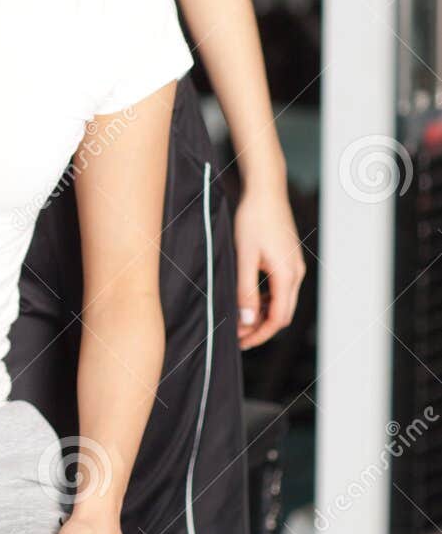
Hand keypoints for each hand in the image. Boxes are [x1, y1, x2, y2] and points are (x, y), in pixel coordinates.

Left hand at [233, 177, 306, 349]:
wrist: (266, 190)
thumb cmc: (254, 219)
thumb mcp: (244, 256)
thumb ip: (245, 290)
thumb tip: (247, 320)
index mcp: (287, 276)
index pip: (278, 319)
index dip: (260, 334)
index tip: (241, 342)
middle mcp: (296, 274)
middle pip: (282, 314)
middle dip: (261, 328)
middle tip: (238, 335)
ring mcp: (295, 266)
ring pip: (282, 301)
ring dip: (263, 314)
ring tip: (240, 319)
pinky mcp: (289, 259)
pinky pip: (281, 288)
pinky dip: (266, 299)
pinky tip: (249, 298)